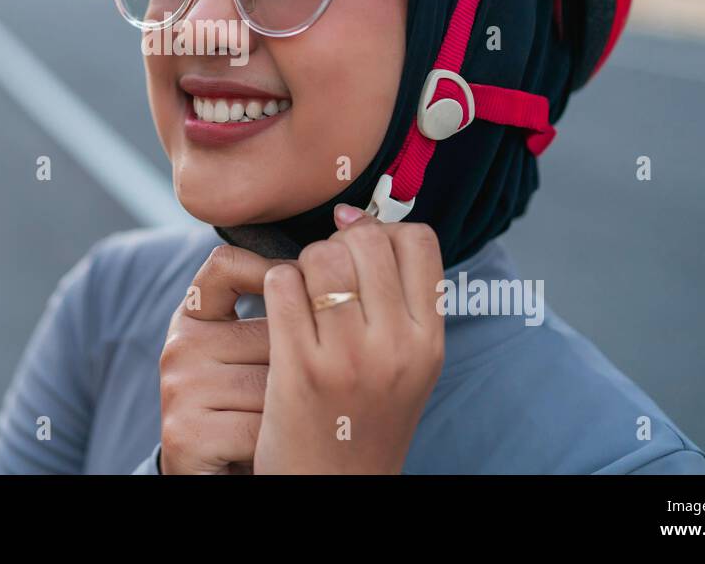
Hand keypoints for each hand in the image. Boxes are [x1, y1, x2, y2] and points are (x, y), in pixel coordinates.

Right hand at [157, 244, 293, 473]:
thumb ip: (273, 311)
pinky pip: (261, 427)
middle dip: (299, 367)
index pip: (226, 264)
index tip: (303, 294)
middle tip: (295, 393)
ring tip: (285, 421)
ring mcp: (179, 388)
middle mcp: (179, 345)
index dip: (271, 269)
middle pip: (272, 332)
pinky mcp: (184, 433)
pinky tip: (269, 445)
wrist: (218, 474)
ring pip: (274, 384)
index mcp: (194, 316)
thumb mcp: (250, 353)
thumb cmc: (247, 407)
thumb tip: (332, 263)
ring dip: (294, 409)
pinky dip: (278, 442)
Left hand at [253, 205, 445, 473]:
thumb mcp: (407, 362)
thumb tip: (354, 216)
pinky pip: (281, 284)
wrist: (332, 488)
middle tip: (325, 273)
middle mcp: (397, 347)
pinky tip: (281, 312)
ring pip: (321, 256)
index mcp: (429, 341)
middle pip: (365, 240)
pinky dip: (275, 286)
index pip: (418, 240)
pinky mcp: (299, 367)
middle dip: (337, 243)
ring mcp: (349, 358)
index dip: (384, 231)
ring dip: (303, 264)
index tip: (361, 248)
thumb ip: (398, 297)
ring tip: (303, 296)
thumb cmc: (364, 415)